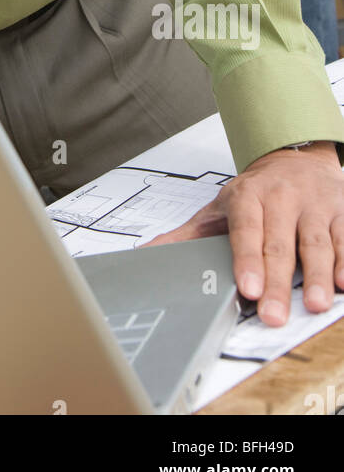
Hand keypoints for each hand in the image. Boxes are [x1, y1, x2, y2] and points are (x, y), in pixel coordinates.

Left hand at [143, 141, 343, 325]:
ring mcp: (313, 205)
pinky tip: (343, 283)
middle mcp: (282, 198)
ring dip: (317, 276)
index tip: (247, 287)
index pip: (246, 229)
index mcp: (248, 197)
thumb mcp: (219, 209)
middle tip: (273, 314)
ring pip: (315, 243)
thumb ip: (188, 235)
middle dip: (277, 282)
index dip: (246, 259)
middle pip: (279, 244)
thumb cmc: (256, 192)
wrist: (294, 157)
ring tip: (314, 304)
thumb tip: (147, 253)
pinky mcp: (340, 213)